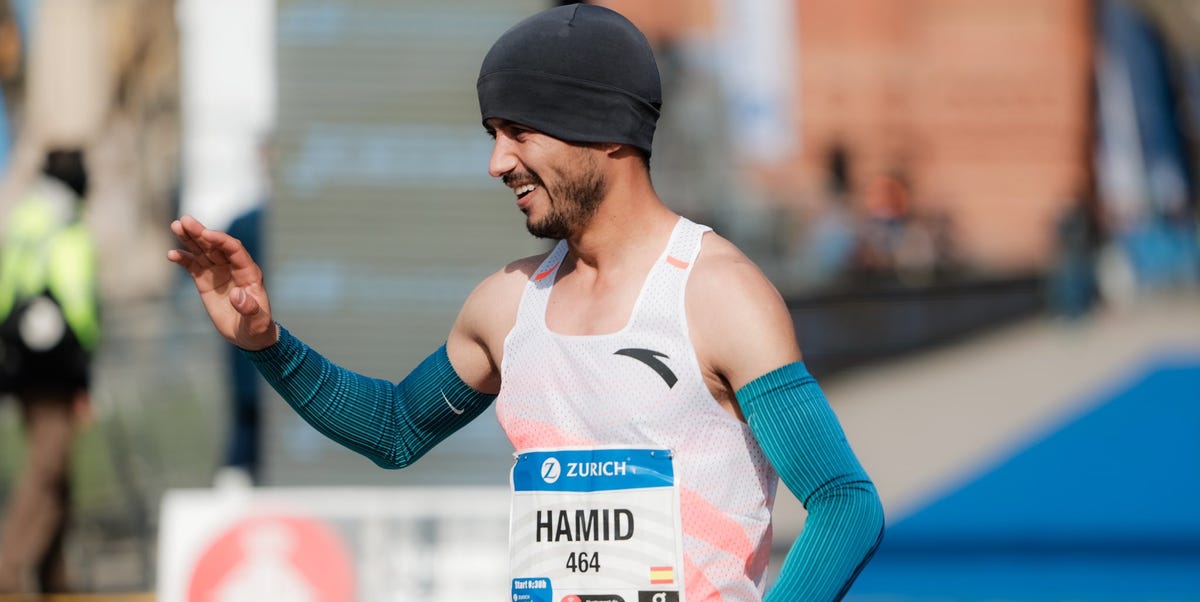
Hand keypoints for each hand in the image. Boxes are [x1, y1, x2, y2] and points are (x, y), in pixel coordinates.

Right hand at [167, 215, 277, 349]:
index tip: (206, 233)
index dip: (221, 240)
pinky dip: (183, 259)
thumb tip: (237, 294)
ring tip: (176, 226)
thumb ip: (249, 308)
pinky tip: (172, 254)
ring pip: (203, 251)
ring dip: (190, 239)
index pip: (234, 249)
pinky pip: (193, 266)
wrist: (249, 336)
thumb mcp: (257, 321)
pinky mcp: (206, 281)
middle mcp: (233, 268)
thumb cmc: (257, 327)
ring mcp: (218, 272)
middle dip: (201, 233)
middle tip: (185, 220)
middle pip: (215, 245)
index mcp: (249, 272)